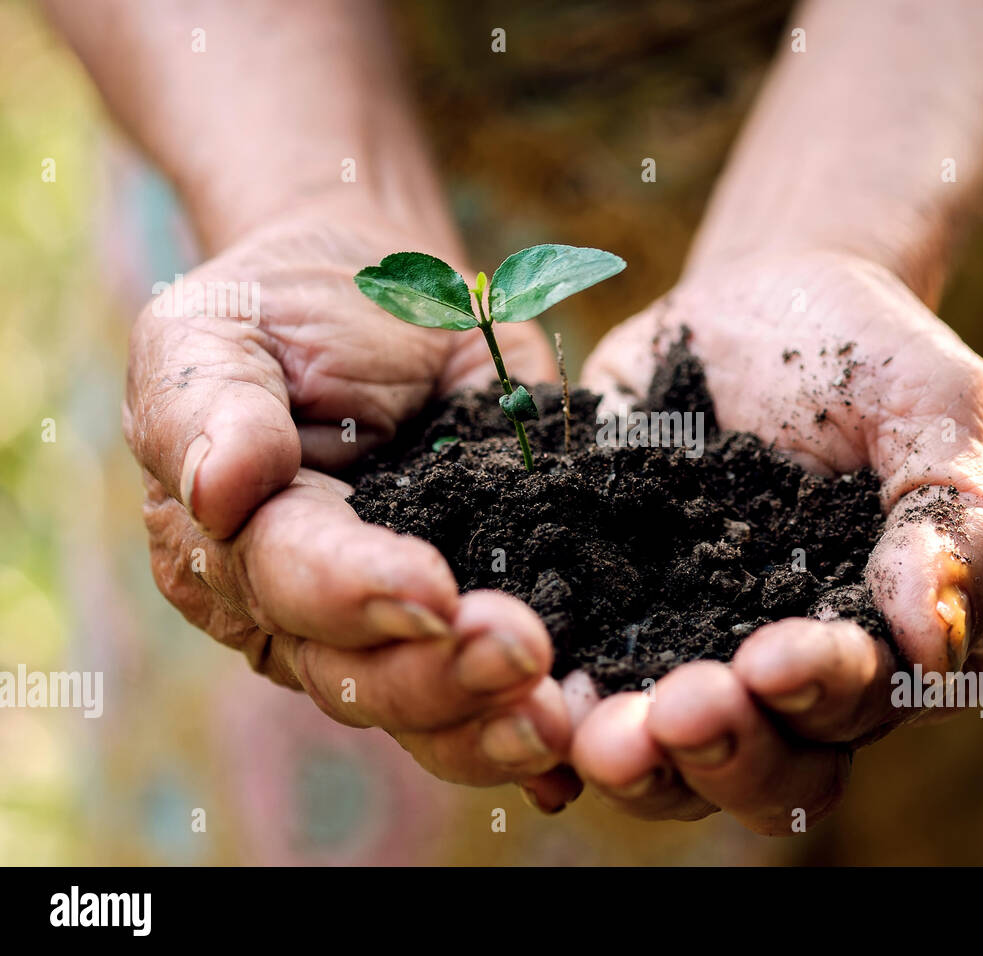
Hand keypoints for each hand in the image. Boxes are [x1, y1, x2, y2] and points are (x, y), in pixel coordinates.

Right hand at [129, 195, 583, 806]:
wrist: (385, 298)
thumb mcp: (222, 332)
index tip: (431, 590)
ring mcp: (394, 633)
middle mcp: (306, 616)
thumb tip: (215, 489)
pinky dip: (538, 732)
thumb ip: (208, 407)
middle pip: (362, 676)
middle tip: (523, 654)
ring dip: (494, 724)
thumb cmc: (290, 311)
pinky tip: (580, 743)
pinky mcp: (471, 626)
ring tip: (560, 720)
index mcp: (235, 547)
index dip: (358, 593)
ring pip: (430, 712)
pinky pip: (497, 697)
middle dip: (442, 677)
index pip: (290, 581)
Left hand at [573, 249, 982, 832]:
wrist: (758, 300)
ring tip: (591, 729)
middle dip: (725, 752)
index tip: (778, 655)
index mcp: (875, 643)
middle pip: (763, 771)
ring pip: (664, 759)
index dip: (821, 694)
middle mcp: (778, 676)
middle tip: (680, 707)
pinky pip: (573, 680)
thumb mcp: (942, 411)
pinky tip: (529, 685)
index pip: (858, 706)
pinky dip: (550, 703)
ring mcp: (683, 651)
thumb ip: (962, 524)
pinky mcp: (601, 614)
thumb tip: (934, 647)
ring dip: (634, 758)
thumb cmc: (873, 357)